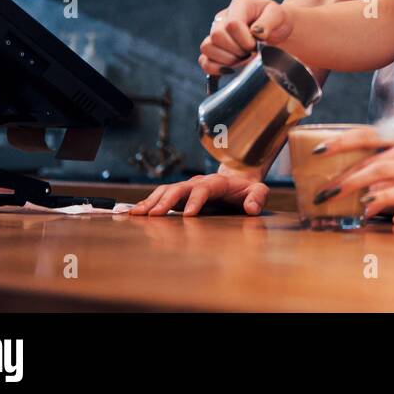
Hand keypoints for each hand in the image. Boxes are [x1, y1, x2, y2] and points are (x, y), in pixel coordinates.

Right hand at [128, 171, 268, 216]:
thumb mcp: (259, 191)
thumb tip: (251, 208)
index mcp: (218, 182)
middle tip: (154, 215)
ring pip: (166, 190)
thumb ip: (258, 198)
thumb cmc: (247, 189)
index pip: (205, 188)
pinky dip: (147, 203)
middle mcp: (198, 182)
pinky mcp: (178, 194)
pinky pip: (160, 196)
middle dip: (166, 201)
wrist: (237, 178)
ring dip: (151, 202)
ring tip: (137, 215)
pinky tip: (133, 213)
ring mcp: (186, 187)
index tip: (189, 215)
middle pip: (179, 188)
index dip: (196, 200)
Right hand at [198, 0, 292, 75]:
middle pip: (217, 36)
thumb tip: (256, 33)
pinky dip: (216, 68)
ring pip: (207, 47)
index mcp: (240, 5)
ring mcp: (216, 32)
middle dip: (237, 50)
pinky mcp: (214, 49)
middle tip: (251, 51)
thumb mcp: (279, 16)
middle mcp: (224, 17)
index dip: (244, 39)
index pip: (232, 24)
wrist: (278, 30)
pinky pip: (204, 61)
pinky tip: (231, 69)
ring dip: (227, 59)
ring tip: (243, 58)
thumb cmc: (278, 21)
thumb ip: (269, 21)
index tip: (257, 44)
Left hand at [313, 129, 393, 216]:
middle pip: (365, 160)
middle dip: (337, 175)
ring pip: (376, 175)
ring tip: (331, 199)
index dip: (338, 142)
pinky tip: (367, 208)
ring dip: (350, 187)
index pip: (365, 134)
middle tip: (317, 189)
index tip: (316, 150)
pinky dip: (380, 200)